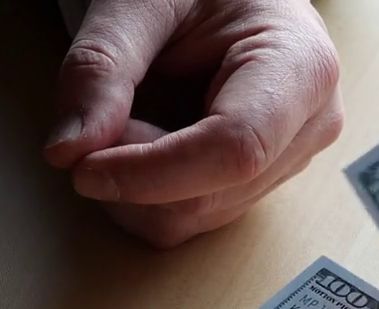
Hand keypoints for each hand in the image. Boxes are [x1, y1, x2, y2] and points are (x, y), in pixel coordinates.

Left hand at [43, 0, 343, 247]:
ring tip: (126, 116)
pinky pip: (197, 213)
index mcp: (301, 66)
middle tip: (96, 120)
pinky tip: (145, 135)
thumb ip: (100, 67)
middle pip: (213, 196)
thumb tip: (68, 149)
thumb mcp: (138, 2)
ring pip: (200, 215)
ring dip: (139, 186)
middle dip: (135, 177)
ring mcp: (291, 156)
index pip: (235, 150)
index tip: (84, 168)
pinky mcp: (265, 177)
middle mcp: (310, 123)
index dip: (154, 172)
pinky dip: (151, 190)